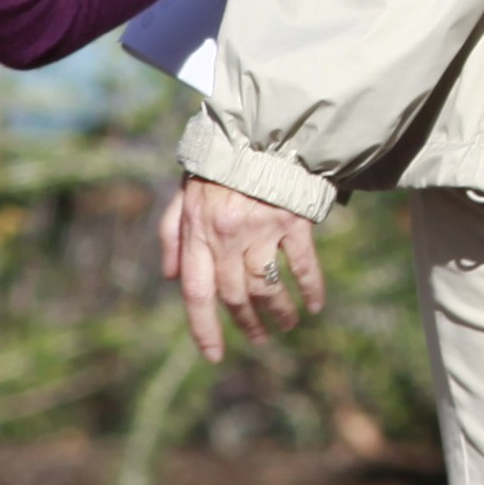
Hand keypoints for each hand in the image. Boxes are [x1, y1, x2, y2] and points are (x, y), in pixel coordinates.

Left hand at [160, 178, 326, 359]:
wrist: (260, 128)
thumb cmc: (219, 165)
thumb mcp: (184, 194)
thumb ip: (172, 234)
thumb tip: (168, 277)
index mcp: (197, 230)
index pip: (196, 291)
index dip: (203, 328)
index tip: (214, 355)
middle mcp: (226, 234)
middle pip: (234, 296)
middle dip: (247, 324)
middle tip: (259, 339)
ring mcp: (261, 229)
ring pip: (266, 287)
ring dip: (278, 313)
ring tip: (287, 325)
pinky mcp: (293, 220)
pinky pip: (303, 266)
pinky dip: (311, 289)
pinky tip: (315, 305)